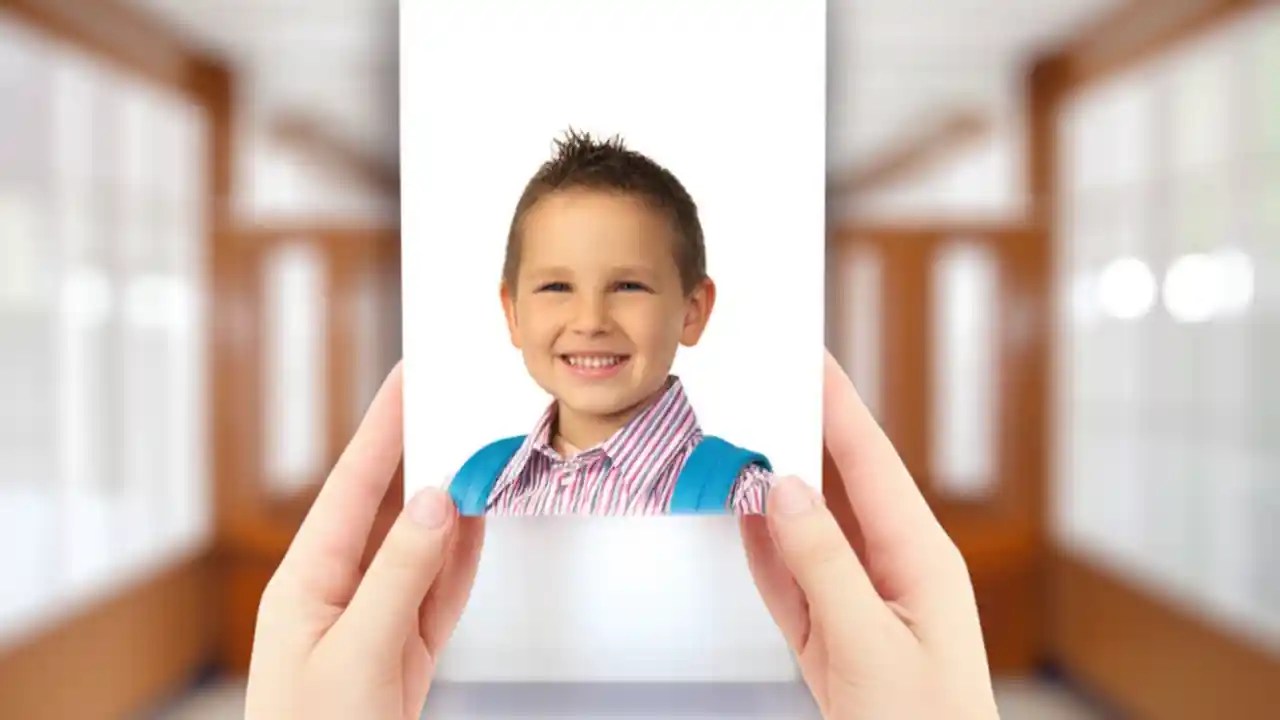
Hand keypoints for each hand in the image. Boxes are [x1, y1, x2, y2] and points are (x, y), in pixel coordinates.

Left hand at [245, 363, 484, 719]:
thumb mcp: (357, 653)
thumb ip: (399, 576)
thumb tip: (433, 501)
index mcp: (306, 582)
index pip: (349, 487)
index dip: (381, 428)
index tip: (406, 378)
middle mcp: (339, 591)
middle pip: (389, 508)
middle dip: (422, 456)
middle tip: (457, 405)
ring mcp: (376, 620)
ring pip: (422, 547)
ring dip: (452, 504)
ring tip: (481, 453)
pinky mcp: (406, 650)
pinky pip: (441, 592)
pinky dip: (463, 558)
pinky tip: (480, 524)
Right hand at [740, 351, 999, 718]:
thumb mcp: (871, 644)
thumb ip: (824, 566)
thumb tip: (782, 490)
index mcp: (920, 558)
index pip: (872, 462)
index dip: (840, 405)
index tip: (811, 357)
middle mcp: (891, 569)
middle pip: (835, 487)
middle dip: (798, 437)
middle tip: (760, 387)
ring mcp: (859, 602)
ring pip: (806, 531)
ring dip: (771, 493)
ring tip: (736, 442)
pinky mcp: (832, 635)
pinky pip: (790, 579)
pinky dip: (763, 550)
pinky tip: (741, 519)